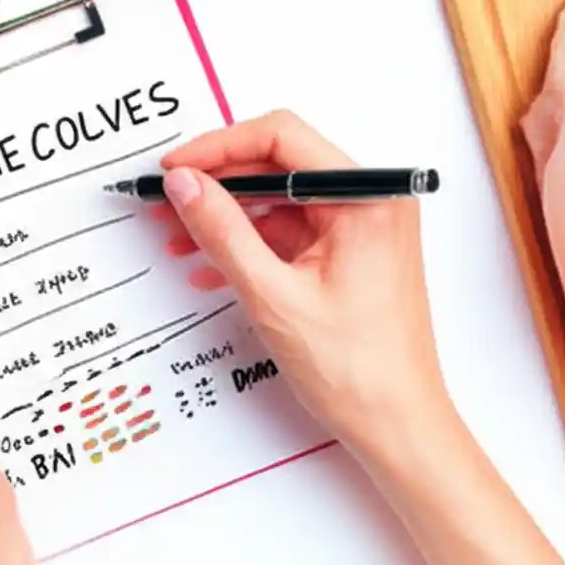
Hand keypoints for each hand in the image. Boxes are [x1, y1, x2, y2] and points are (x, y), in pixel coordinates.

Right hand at [159, 112, 564, 564]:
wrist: (398, 426)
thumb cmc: (359, 371)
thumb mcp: (273, 295)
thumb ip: (223, 232)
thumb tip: (185, 184)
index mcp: (367, 198)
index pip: (282, 138)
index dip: (219, 147)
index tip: (176, 168)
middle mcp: (371, 202)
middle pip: (279, 165)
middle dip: (217, 184)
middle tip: (166, 200)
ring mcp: (362, 229)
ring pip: (279, 201)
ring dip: (226, 218)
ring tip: (177, 238)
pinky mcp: (350, 255)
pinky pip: (290, 233)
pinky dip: (249, 245)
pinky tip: (209, 266)